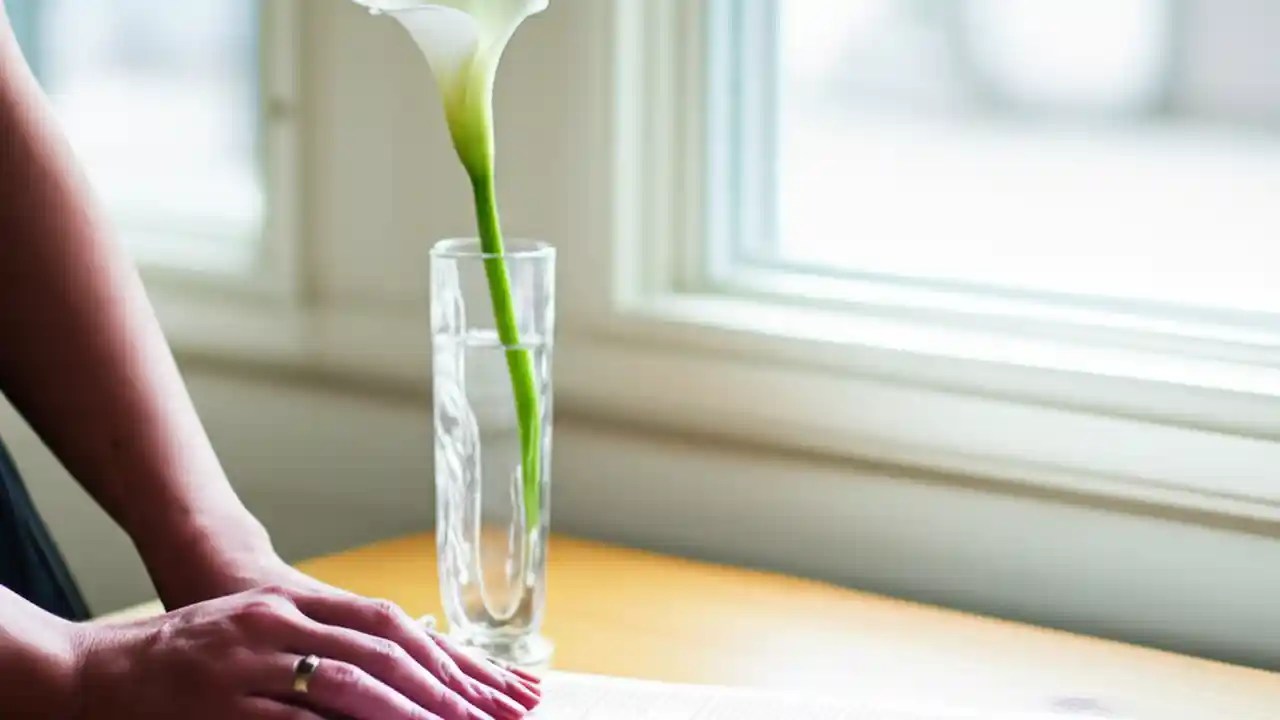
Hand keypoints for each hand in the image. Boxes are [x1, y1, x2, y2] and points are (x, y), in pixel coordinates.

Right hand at [76, 584, 541, 719]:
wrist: (101, 668)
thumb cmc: (191, 648)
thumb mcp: (260, 624)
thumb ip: (322, 637)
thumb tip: (396, 662)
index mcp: (291, 602)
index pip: (385, 623)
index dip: (439, 652)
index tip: (481, 683)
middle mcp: (279, 624)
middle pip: (379, 652)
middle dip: (439, 688)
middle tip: (486, 715)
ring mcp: (252, 664)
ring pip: (348, 686)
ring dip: (407, 711)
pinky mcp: (228, 707)